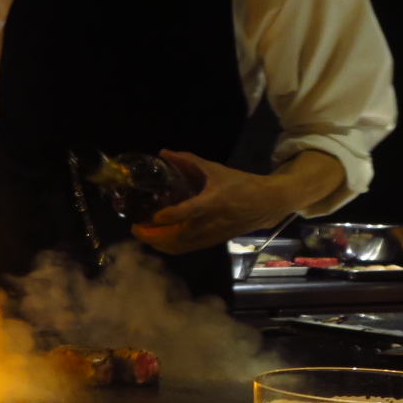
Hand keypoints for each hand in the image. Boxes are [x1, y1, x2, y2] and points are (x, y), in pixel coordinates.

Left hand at [134, 148, 344, 254]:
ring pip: (180, 247)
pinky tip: (157, 239)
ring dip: (158, 243)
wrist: (267, 204)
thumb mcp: (216, 169)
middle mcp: (211, 222)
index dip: (169, 216)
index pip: (188, 212)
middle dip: (153, 236)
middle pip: (177, 237)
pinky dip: (169, 246)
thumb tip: (163, 153)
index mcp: (213, 202)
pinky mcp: (211, 243)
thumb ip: (188, 162)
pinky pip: (186, 249)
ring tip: (141, 233)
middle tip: (135, 227)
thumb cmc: (241, 184)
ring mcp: (211, 236)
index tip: (151, 216)